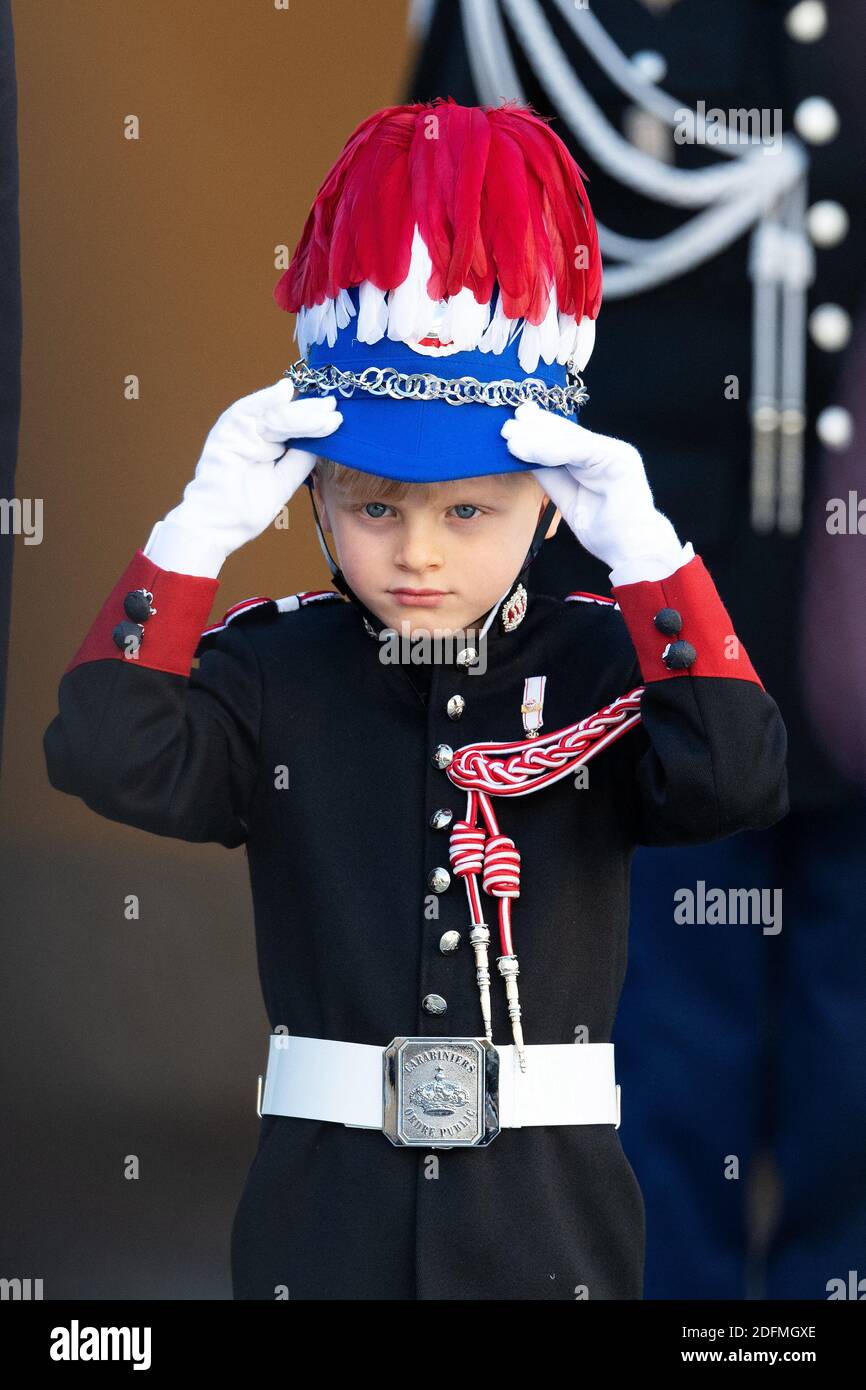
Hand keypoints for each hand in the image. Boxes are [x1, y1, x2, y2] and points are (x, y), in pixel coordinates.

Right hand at [143, 379, 342, 576]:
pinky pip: (246, 410)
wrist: (221, 524)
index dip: (315, 422)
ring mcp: (239, 430)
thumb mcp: (284, 479)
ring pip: (274, 414)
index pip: (295, 427)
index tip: (336, 419)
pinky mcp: (226, 430)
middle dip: (311, 413)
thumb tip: (322, 438)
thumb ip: (301, 458)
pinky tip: (285, 390)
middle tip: (333, 407)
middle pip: (287, 417)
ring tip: (321, 408)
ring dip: (298, 410)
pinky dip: (265, 399)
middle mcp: (255, 433)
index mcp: (269, 444)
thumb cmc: (248, 506)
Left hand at [500, 401, 689, 582]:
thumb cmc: (605, 529)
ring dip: (539, 437)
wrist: (633, 550)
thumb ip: (551, 474)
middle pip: (566, 433)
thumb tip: (523, 455)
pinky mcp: (619, 461)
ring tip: (511, 437)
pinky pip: (580, 450)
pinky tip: (527, 450)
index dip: (538, 430)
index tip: (512, 424)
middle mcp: (607, 450)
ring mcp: (615, 453)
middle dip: (535, 428)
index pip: (563, 439)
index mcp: (597, 458)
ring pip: (570, 438)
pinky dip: (552, 449)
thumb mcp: (567, 497)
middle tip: (505, 424)